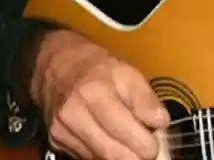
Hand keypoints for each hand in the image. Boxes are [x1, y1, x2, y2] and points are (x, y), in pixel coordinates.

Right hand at [28, 29, 169, 159]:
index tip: (154, 141)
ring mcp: (62, 130)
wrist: (53, 63)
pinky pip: (87, 158)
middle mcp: (74, 115)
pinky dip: (102, 152)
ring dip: (119, 155)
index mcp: (95, 94)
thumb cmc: (94, 66)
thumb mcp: (126, 71)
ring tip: (126, 139)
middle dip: (135, 156)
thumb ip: (146, 99)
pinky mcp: (55, 140)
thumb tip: (160, 124)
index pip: (130, 138)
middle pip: (115, 156)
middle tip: (144, 147)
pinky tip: (106, 138)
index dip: (149, 146)